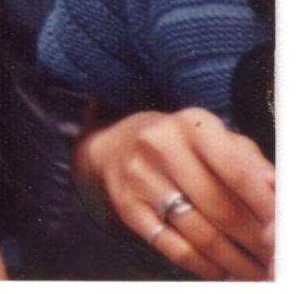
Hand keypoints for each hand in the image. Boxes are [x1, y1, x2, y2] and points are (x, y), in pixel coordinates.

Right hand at [79, 108, 273, 279]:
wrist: (115, 145)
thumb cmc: (182, 145)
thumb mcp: (215, 139)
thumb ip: (251, 164)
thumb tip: (281, 194)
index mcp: (192, 126)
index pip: (239, 172)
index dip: (267, 208)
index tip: (286, 232)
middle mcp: (161, 146)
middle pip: (221, 208)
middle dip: (256, 242)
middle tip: (276, 261)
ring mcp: (140, 178)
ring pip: (199, 233)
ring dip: (235, 261)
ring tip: (256, 272)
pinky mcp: (127, 207)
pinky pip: (173, 247)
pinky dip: (204, 266)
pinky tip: (221, 270)